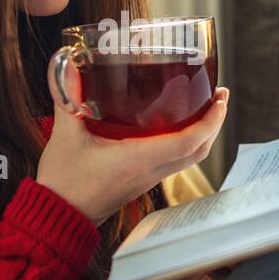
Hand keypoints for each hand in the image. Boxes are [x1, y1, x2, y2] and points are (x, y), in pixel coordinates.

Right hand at [36, 60, 228, 225]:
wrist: (58, 216)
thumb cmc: (63, 182)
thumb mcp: (65, 134)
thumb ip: (67, 97)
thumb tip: (68, 63)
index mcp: (139, 159)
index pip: (188, 142)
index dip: (210, 121)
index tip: (220, 99)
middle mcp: (149, 170)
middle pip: (198, 150)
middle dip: (214, 123)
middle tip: (218, 97)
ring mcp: (147, 178)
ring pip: (188, 158)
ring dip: (202, 134)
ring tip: (203, 108)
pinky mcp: (140, 181)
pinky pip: (173, 162)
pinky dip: (184, 143)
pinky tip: (172, 127)